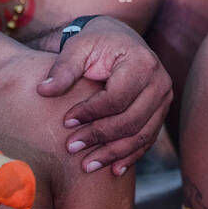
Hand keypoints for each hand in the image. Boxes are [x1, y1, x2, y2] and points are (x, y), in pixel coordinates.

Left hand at [36, 16, 171, 174]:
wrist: (118, 39)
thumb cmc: (96, 42)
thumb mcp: (78, 48)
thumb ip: (63, 69)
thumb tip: (43, 90)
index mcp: (142, 62)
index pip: (117, 98)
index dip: (91, 114)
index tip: (66, 123)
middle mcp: (160, 82)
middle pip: (131, 121)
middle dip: (99, 137)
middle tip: (71, 147)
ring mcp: (164, 99)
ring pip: (141, 135)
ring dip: (113, 153)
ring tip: (86, 165)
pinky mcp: (160, 112)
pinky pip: (147, 139)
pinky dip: (130, 156)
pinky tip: (113, 169)